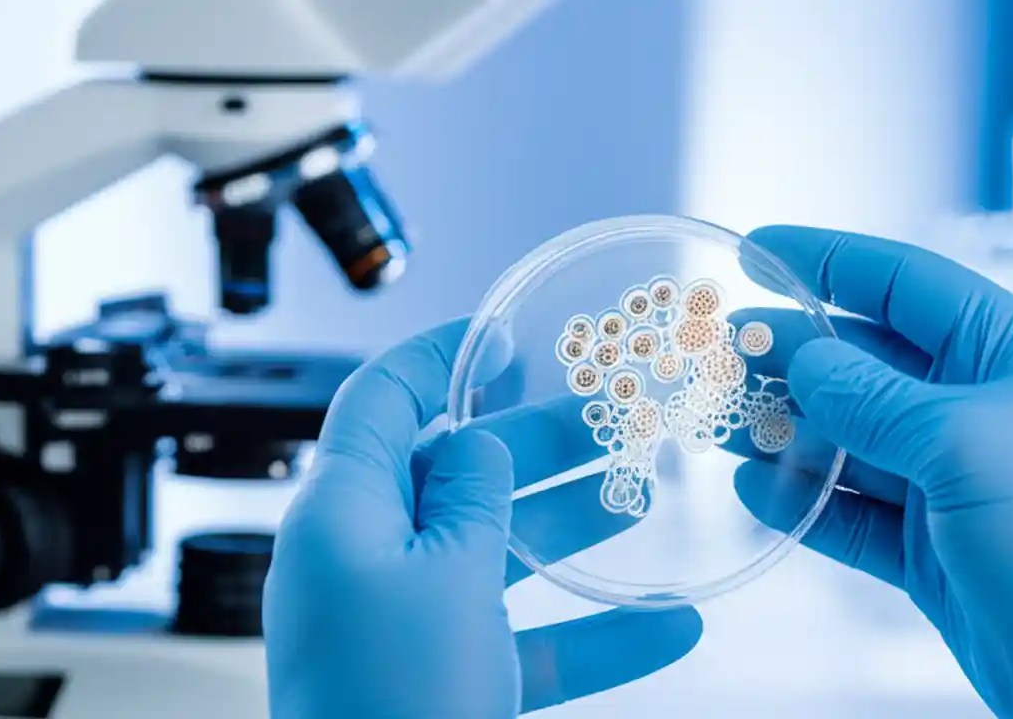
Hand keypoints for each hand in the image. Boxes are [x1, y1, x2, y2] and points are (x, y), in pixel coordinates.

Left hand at [263, 319, 701, 718]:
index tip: (503, 331)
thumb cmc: (394, 704)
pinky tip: (671, 628)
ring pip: (497, 551)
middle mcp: (365, 560)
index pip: (379, 399)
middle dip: (539, 442)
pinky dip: (592, 633)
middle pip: (456, 471)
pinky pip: (523, 639)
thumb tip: (478, 443)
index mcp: (341, 515)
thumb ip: (471, 497)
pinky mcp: (443, 680)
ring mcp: (405, 624)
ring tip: (646, 496)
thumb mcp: (446, 577)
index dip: (439, 354)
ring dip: (574, 527)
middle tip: (614, 413)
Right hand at [729, 227, 1012, 717]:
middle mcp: (977, 407)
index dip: (828, 261)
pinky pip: (850, 509)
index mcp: (1010, 353)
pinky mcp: (927, 544)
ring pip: (849, 439)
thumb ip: (875, 400)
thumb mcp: (966, 444)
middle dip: (791, 354)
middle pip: (865, 362)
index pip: (906, 283)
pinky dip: (802, 501)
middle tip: (718, 352)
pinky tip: (751, 490)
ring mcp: (950, 478)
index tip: (755, 250)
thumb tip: (805, 364)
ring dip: (784, 431)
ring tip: (717, 423)